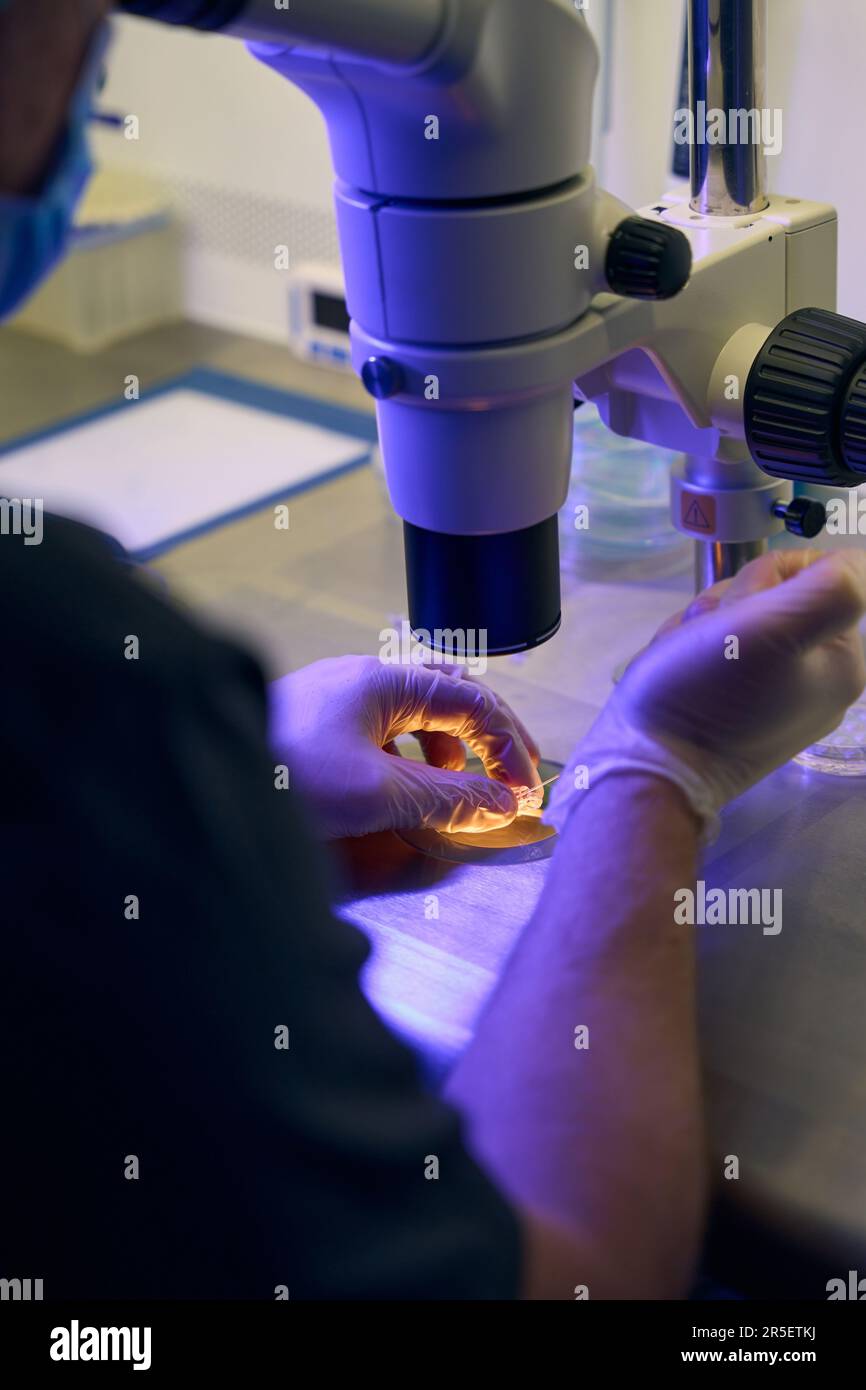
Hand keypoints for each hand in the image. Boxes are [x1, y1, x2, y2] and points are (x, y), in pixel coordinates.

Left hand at [269, 656, 541, 838]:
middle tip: (512, 776)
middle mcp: (365, 677)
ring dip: (448, 746)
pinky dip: (410, 753)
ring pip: (415, 710)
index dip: (509, 745)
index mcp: (387, 681)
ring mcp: (338, 695)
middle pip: (449, 695)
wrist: (204, 775)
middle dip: (487, 735)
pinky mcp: (316, 719)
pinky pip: (383, 726)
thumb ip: (446, 798)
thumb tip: (498, 805)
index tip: (525, 789)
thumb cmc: (286, 775)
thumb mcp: (377, 793)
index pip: (474, 702)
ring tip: (457, 787)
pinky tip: (402, 784)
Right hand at [549, 549, 865, 834]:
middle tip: (705, 637)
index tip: (740, 611)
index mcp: (844, 663)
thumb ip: (834, 587)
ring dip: (702, 625)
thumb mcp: (776, 625)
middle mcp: (818, 683)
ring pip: (737, 619)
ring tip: (683, 656)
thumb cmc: (705, 693)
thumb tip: (849, 563)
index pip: (819, 574)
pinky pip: (717, 653)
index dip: (768, 576)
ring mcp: (775, 700)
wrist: (646, 768)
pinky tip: (677, 673)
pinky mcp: (736, 713)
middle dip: (729, 604)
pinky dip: (690, 651)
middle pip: (774, 596)